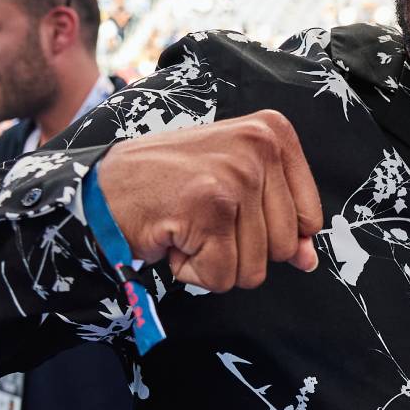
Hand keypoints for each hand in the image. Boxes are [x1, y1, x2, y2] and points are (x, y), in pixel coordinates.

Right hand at [96, 110, 321, 291]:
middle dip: (240, 250)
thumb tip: (309, 260)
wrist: (99, 189)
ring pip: (254, 268)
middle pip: (285, 247)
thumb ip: (279, 218)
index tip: (232, 213)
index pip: (310, 218)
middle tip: (201, 218)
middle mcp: (260, 147)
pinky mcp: (211, 209)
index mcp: (274, 132)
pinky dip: (192, 271)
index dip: (271, 234)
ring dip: (214, 261)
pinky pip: (222, 276)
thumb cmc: (168, 186)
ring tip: (186, 225)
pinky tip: (172, 238)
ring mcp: (236, 176)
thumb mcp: (236, 185)